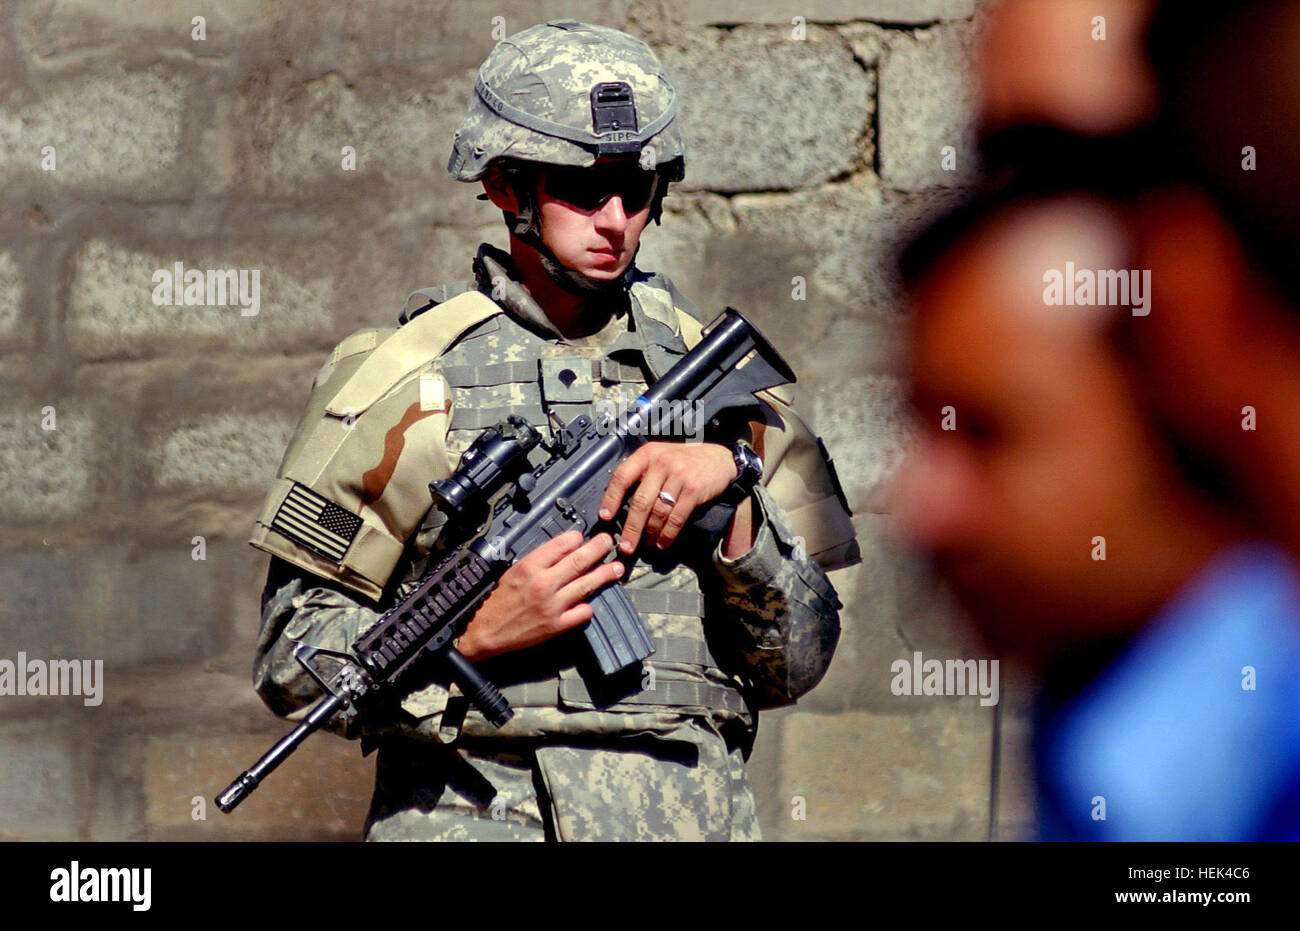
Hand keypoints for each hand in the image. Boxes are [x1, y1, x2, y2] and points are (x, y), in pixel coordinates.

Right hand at [457, 531, 623, 661]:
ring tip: (616, 568)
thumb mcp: (513, 571)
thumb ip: (539, 561)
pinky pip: (581, 612)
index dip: (577, 538)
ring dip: (604, 575)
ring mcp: (551, 605)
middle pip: (579, 561)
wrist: (486, 631)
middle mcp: (543, 584)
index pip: (562, 544)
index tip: (583, 537)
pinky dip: (588, 606)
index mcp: (530, 567)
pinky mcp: (556, 625)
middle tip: (609, 542)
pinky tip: (590, 601)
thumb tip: (564, 550)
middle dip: (598, 549)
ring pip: (586, 585)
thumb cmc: (497, 601)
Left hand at [598, 442, 738, 552]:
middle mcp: (661, 463)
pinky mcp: (693, 490)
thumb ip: (643, 472)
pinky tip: (663, 542)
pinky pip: (676, 518)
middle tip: (626, 545)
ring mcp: (678, 476)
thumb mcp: (661, 456)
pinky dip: (668, 534)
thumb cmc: (687, 460)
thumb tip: (620, 501)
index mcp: (648, 454)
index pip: (622, 476)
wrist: (721, 459)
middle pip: (639, 501)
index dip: (611, 499)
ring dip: (651, 533)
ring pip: (657, 512)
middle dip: (631, 528)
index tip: (605, 517)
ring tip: (647, 544)